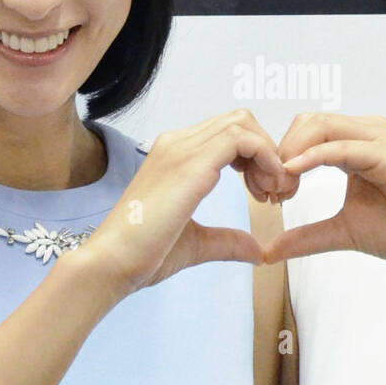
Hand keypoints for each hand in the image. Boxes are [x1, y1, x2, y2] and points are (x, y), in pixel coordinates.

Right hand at [85, 110, 295, 293]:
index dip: (255, 157)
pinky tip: (266, 188)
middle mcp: (178, 144)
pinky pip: (242, 139)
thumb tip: (257, 250)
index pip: (228, 133)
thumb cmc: (144, 254)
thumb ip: (227, 241)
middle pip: (239, 122)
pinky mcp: (191, 163)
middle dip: (266, 151)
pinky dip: (265, 158)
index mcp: (176, 155)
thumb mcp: (197, 243)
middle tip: (272, 191)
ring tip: (270, 192)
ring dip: (268, 154)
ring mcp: (182, 149)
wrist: (113, 263)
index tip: (263, 193)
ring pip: (243, 124)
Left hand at [262, 113, 385, 272]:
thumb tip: (268, 250)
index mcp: (356, 143)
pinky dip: (312, 157)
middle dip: (279, 152)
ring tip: (280, 188)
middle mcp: (367, 132)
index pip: (304, 132)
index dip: (279, 158)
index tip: (268, 194)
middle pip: (305, 122)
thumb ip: (306, 236)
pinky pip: (341, 147)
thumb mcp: (344, 231)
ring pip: (319, 126)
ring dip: (290, 153)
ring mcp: (379, 139)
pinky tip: (292, 174)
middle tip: (269, 191)